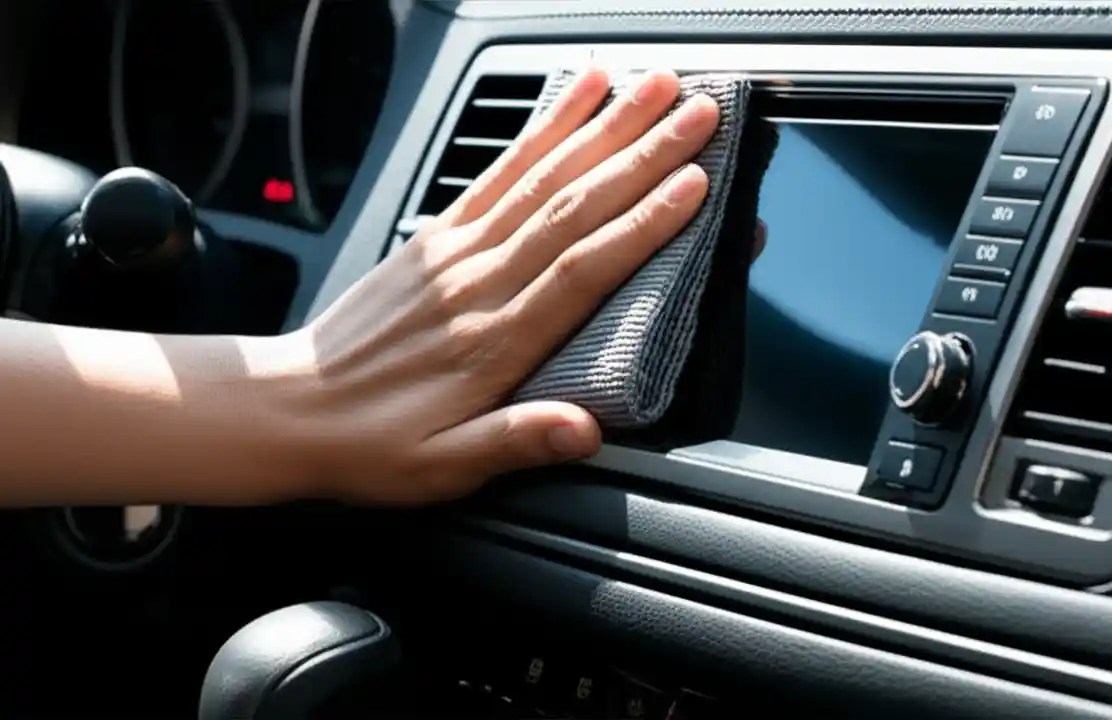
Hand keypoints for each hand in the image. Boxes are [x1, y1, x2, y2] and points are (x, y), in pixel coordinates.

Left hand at [270, 69, 721, 502]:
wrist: (287, 408)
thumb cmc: (371, 443)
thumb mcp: (442, 468)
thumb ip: (516, 442)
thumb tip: (584, 430)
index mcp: (496, 342)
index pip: (584, 270)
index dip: (644, 224)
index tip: (694, 185)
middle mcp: (480, 284)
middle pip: (574, 207)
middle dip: (643, 155)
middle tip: (700, 114)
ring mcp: (456, 251)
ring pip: (541, 177)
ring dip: (604, 127)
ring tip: (654, 88)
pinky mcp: (436, 236)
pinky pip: (495, 171)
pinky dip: (539, 130)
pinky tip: (575, 98)